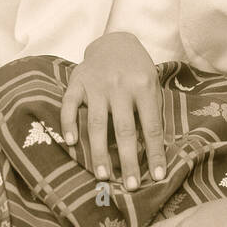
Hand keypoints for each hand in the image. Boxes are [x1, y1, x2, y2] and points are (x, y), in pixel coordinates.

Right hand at [59, 32, 164, 191]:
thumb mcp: (153, 85)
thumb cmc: (138, 70)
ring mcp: (96, 84)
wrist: (115, 41)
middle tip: (130, 186)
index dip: (155, 153)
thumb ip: (152, 111)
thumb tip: (154, 150)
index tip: (158, 176)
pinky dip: (68, 124)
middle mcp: (120, 86)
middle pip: (124, 130)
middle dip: (128, 160)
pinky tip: (70, 143)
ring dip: (99, 152)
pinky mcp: (77, 81)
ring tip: (103, 175)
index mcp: (143, 87)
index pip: (152, 127)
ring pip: (97, 124)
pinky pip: (70, 106)